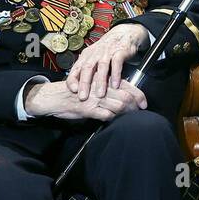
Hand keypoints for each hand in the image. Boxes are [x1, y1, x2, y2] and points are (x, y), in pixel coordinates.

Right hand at [24, 79, 147, 120]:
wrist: (54, 97)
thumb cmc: (74, 91)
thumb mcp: (91, 85)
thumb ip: (105, 88)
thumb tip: (122, 94)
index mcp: (102, 80)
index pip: (126, 85)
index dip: (138, 94)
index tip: (144, 103)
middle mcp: (100, 87)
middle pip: (125, 95)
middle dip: (135, 105)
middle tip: (140, 111)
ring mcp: (94, 98)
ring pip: (117, 105)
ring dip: (126, 112)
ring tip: (130, 117)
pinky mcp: (87, 109)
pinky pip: (104, 115)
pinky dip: (111, 118)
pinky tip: (113, 120)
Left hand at [67, 23, 148, 99]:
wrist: (124, 33)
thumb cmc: (107, 50)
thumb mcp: (94, 59)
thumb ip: (88, 72)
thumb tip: (78, 89)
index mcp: (86, 56)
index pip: (76, 68)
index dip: (73, 79)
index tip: (73, 91)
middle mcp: (95, 53)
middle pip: (87, 68)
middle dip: (84, 83)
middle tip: (83, 97)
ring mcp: (108, 51)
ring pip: (102, 66)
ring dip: (100, 81)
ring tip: (100, 95)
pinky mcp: (120, 51)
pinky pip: (117, 62)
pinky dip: (116, 74)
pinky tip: (115, 85)